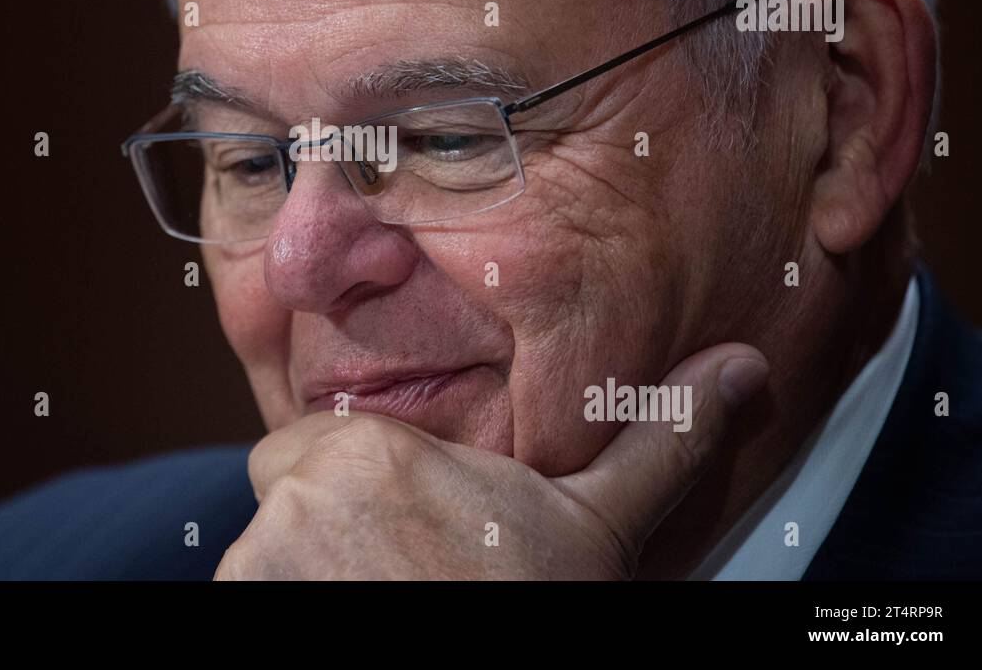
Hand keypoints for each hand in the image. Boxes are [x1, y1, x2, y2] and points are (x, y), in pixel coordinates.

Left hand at [214, 343, 767, 578]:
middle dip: (326, 521)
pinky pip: (248, 593)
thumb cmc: (537, 608)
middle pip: (283, 491)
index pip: (312, 440)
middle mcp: (295, 498)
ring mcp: (257, 565)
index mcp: (368, 451)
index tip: (404, 522)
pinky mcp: (242, 611)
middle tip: (398, 568)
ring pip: (264, 549)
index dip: (357, 481)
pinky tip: (356, 615)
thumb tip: (738, 367)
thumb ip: (651, 442)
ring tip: (384, 596)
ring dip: (305, 569)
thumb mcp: (595, 529)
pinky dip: (287, 600)